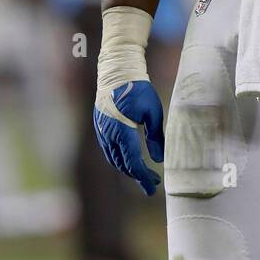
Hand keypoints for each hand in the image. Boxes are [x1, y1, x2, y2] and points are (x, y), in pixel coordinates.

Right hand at [93, 79, 164, 195]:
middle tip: (153, 181)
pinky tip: (131, 159)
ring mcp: (102, 131)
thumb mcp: (153, 113)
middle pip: (122, 164)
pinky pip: (109, 150)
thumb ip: (156, 137)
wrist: (117, 72)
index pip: (133, 163)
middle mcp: (109, 134)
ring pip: (114, 159)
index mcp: (122, 132)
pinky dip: (120, 159)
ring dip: (128, 168)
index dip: (143, 178)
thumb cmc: (138, 90)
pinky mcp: (100, 126)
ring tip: (144, 173)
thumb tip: (158, 160)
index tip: (153, 187)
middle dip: (138, 175)